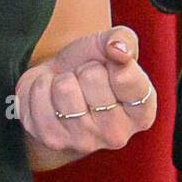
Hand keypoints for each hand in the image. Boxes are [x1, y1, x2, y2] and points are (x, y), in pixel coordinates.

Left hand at [15, 26, 156, 154]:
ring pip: (64, 88)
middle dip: (83, 68)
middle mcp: (117, 135)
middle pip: (92, 78)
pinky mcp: (53, 140)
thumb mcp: (110, 45)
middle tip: (84, 80)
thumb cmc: (89, 66)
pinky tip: (50, 98)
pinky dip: (40, 87)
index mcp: (141, 113)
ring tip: (67, 89)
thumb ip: (123, 39)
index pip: (125, 77)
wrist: (55, 86)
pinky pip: (40, 97)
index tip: (109, 66)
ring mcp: (85, 142)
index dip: (111, 60)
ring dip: (61, 79)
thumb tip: (119, 48)